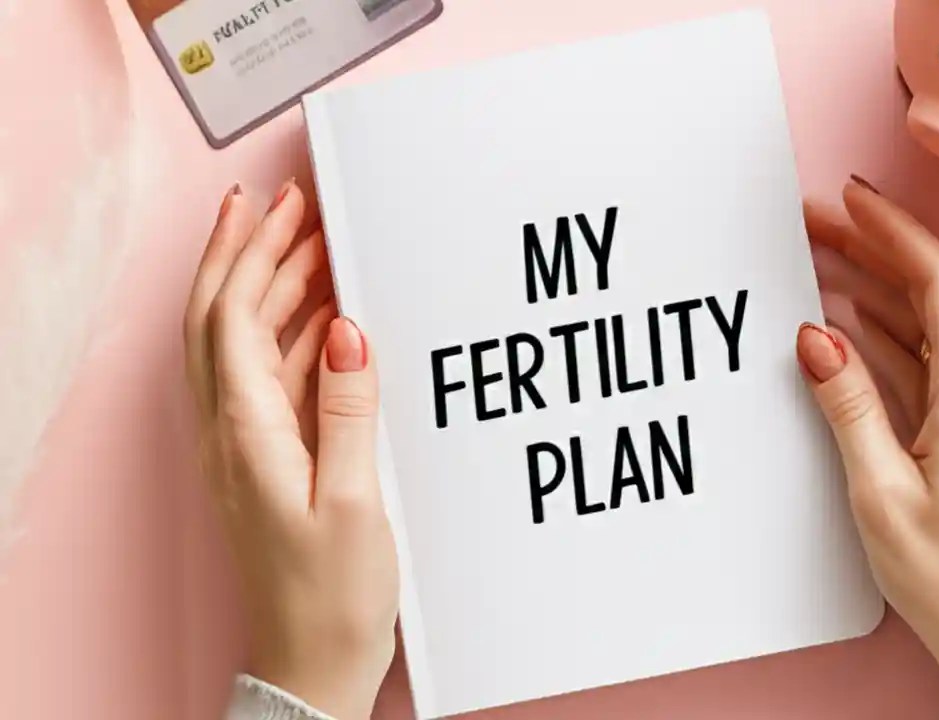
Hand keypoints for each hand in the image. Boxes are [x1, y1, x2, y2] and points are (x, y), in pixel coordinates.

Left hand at [184, 180, 397, 719]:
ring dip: (271, 289)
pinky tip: (328, 321)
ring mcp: (245, 446)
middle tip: (288, 206)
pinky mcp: (267, 460)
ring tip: (312, 247)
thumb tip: (346, 329)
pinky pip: (270, 377)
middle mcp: (231, 434)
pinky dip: (294, 334)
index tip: (281, 207)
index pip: (231, 319)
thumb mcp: (354, 501)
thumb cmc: (333, 597)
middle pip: (222, 319)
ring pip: (243, 344)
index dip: (252, 255)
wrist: (312, 664)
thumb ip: (349, 409)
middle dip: (250, 254)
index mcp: (245, 436)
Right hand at [798, 179, 938, 718]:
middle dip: (873, 248)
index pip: (938, 283)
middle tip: (812, 221)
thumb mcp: (879, 490)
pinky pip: (924, 359)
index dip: (893, 232)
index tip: (849, 197)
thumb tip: (815, 335)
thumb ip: (847, 404)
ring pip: (925, 323)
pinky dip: (883, 332)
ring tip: (818, 256)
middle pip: (931, 293)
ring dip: (874, 286)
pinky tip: (845, 318)